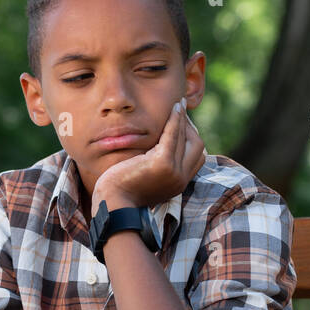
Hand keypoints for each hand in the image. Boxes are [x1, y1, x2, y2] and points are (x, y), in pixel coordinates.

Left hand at [91, 97, 205, 213]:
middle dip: (190, 127)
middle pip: (197, 146)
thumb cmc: (121, 193)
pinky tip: (174, 107)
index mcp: (178, 184)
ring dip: (183, 119)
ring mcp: (174, 171)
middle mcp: (180, 179)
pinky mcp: (163, 163)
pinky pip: (174, 135)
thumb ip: (156, 168)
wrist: (112, 205)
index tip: (183, 126)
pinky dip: (176, 119)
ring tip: (178, 105)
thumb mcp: (146, 180)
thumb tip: (155, 150)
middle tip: (180, 112)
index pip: (197, 157)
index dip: (192, 139)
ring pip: (186, 138)